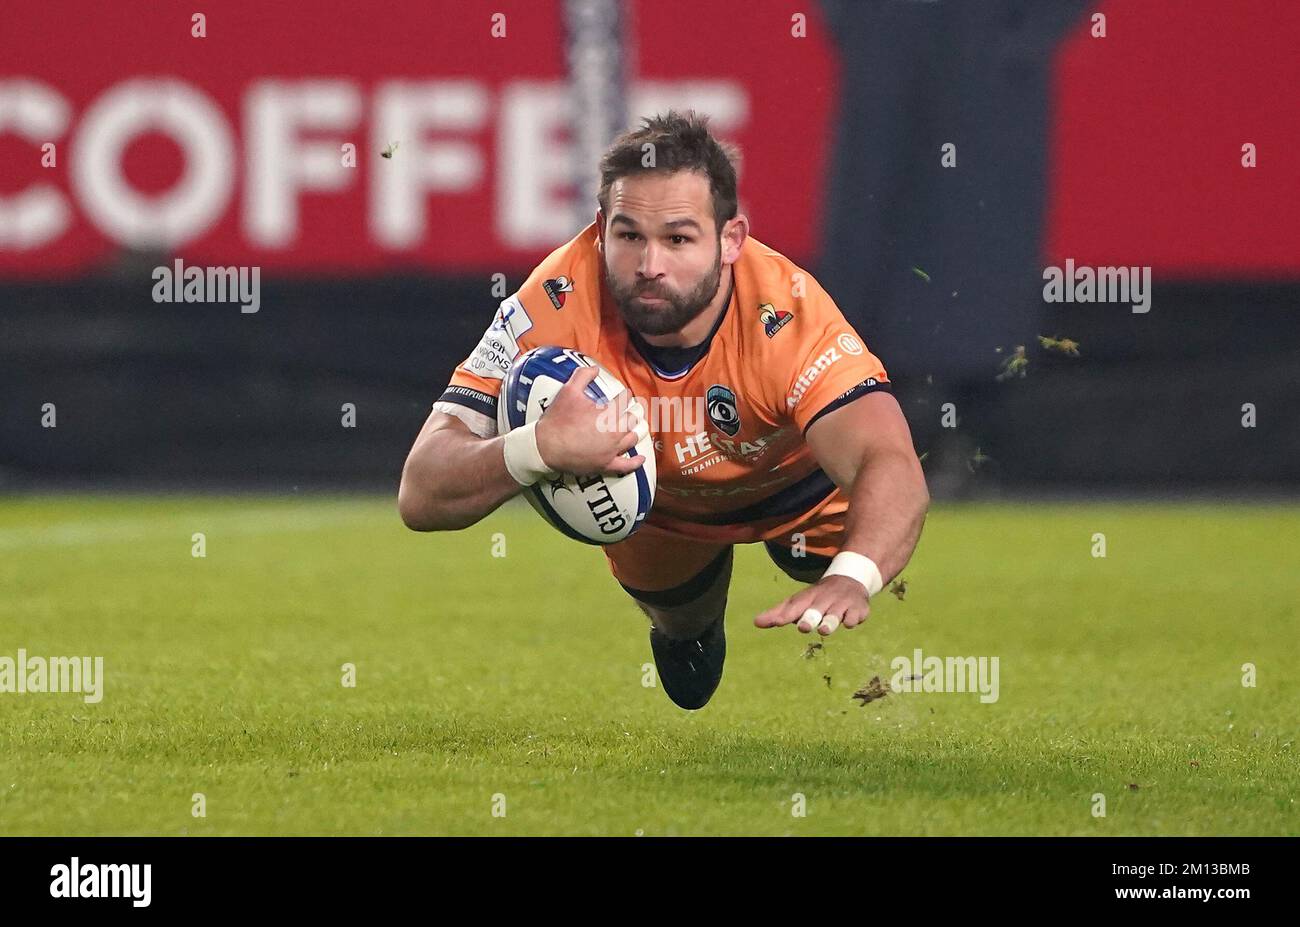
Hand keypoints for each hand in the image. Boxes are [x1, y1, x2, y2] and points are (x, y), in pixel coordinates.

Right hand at [535, 366, 647, 476]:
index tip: (622, 395)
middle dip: (630, 412)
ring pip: (631, 439)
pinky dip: (635, 462)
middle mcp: (614, 432)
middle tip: (627, 409)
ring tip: (631, 427)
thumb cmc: (557, 421)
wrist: (545, 447)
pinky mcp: (605, 464)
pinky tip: (640, 459)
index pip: (625, 400)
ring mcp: (611, 450)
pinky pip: (626, 465)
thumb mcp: (568, 391)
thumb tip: (594, 369)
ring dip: (632, 431)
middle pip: (631, 419)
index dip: (624, 395)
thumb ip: (583, 376)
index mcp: (608, 413)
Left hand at [754, 575, 870, 635]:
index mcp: (808, 598)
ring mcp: (842, 603)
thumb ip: (779, 613)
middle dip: (810, 618)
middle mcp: (824, 599)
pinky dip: (852, 619)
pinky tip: (849, 622)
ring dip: (830, 621)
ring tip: (824, 630)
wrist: (850, 579)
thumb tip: (756, 623)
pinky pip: (856, 615)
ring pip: (836, 614)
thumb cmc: (818, 597)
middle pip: (816, 609)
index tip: (777, 622)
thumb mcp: (800, 602)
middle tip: (802, 627)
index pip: (795, 605)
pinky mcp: (858, 609)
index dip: (786, 614)